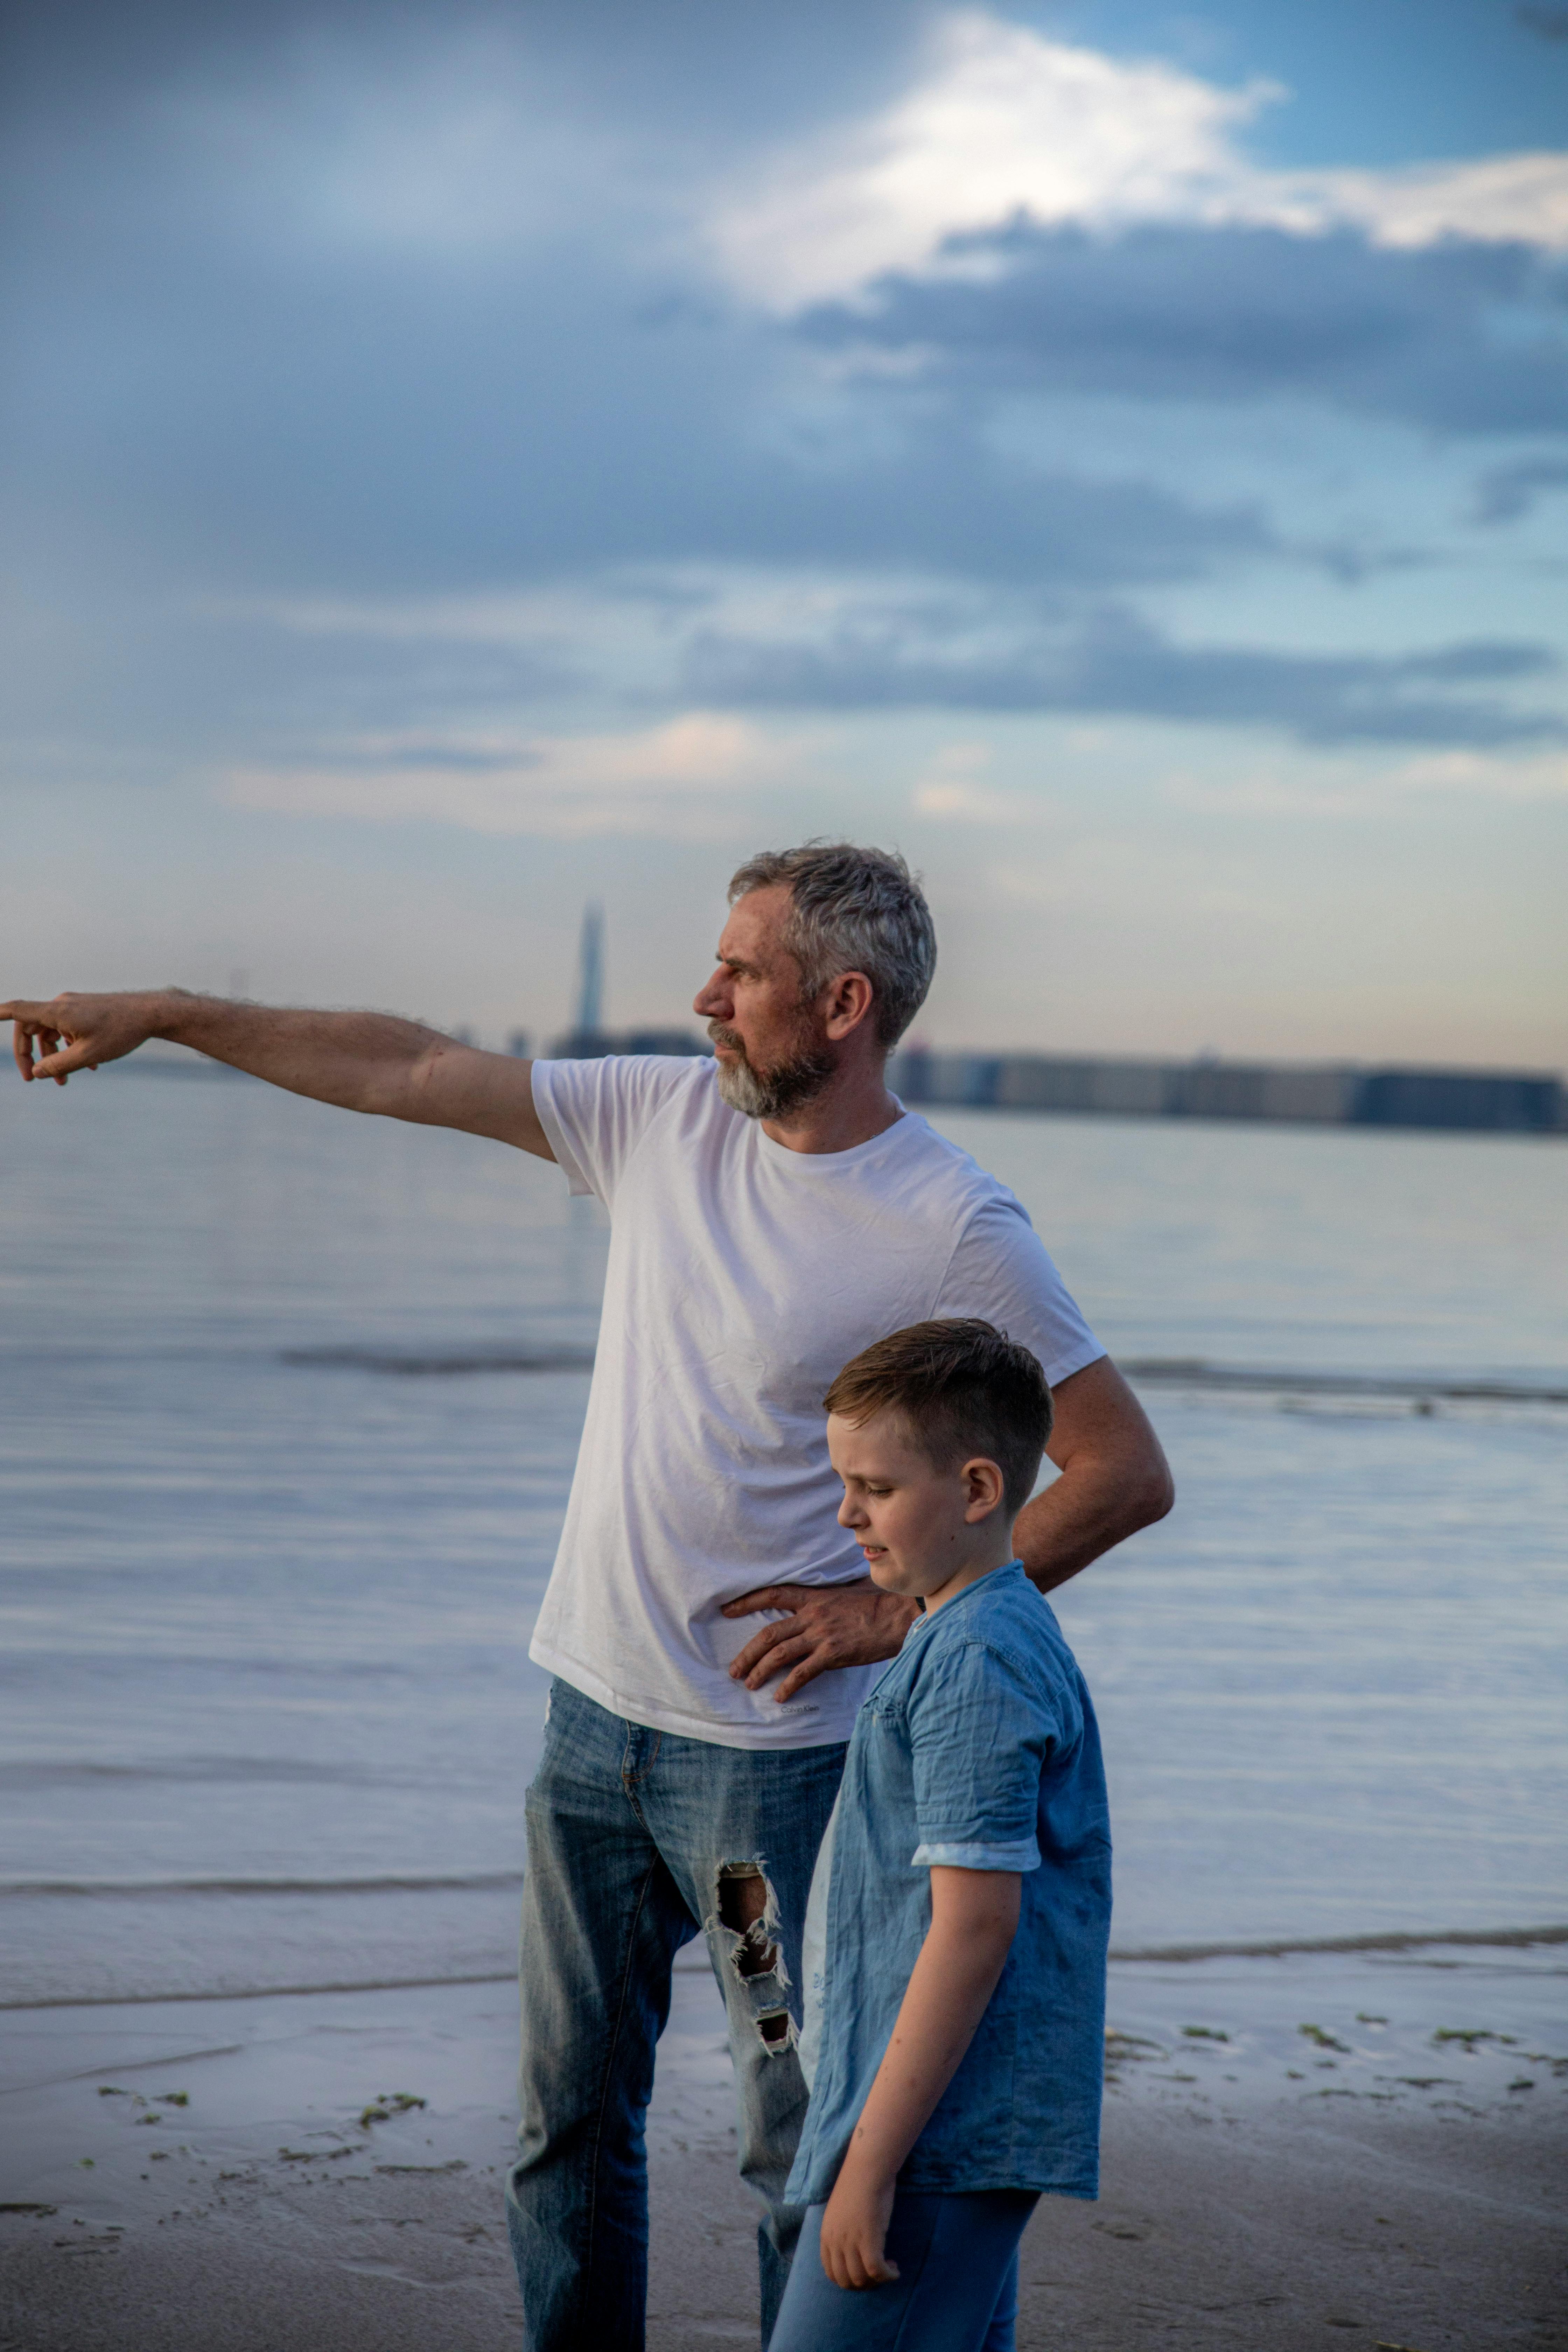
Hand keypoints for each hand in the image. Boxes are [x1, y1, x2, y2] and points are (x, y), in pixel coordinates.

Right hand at [3, 992, 163, 1085]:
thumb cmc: (121, 1032)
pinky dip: (71, 1047)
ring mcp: (74, 1006)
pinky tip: (90, 1066)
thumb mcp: (87, 1055)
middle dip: (30, 1055)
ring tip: (66, 1081)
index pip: (17, 1010)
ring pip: (51, 1031)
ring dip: (54, 1056)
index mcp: (57, 1011)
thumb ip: (58, 1065)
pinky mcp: (86, 1010)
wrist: (153, 1014)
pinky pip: (68, 1029)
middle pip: (31, 1028)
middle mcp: (62, 1004)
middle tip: (33, 1079)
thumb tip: (36, 1072)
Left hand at [722, 1580, 917, 1701]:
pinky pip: (803, 1672)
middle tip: (734, 1670)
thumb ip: (821, 1604)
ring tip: (749, 1684)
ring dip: (760, 1671)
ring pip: (779, 1654)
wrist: (897, 1616)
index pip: (772, 1594)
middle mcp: (812, 1615)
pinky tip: (780, 1696)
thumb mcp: (842, 1596)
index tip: (726, 1610)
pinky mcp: (833, 1654)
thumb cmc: (873, 1607)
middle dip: (747, 1653)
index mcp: (813, 1598)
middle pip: (769, 1633)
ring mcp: (821, 1635)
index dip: (746, 1601)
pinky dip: (788, 1685)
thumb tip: (807, 1614)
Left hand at [818, 2161, 897, 2289]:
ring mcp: (851, 2242)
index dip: (848, 2280)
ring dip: (876, 2281)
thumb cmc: (857, 2183)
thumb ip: (841, 2231)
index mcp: (826, 2235)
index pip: (831, 2272)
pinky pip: (877, 2271)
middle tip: (877, 2276)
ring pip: (861, 2279)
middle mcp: (835, 2242)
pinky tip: (895, 2271)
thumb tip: (850, 2247)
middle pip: (845, 2281)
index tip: (863, 2274)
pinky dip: (887, 2276)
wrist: (867, 2168)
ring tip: (888, 2268)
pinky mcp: (869, 2240)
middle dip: (862, 2285)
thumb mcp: (840, 2212)